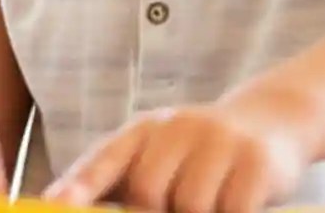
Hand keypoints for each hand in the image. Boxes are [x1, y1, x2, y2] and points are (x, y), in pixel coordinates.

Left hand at [44, 93, 315, 212]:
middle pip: (147, 191)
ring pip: (191, 206)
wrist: (270, 121)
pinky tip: (235, 205)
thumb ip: (119, 182)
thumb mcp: (157, 155)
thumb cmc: (198, 153)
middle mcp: (176, 128)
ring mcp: (218, 140)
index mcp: (142, 130)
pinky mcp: (257, 160)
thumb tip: (66, 204)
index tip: (54, 204)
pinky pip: (234, 208)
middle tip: (173, 207)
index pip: (103, 159)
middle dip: (157, 212)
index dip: (78, 185)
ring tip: (211, 204)